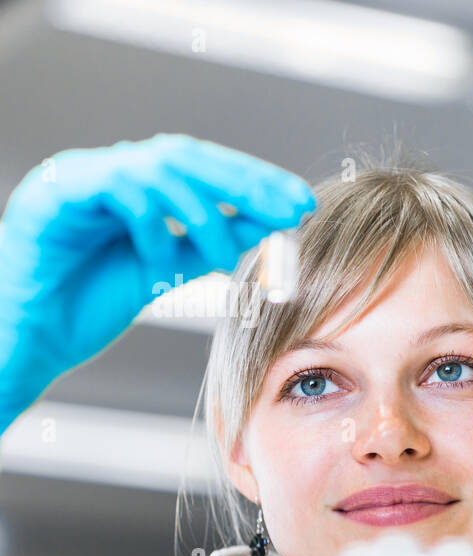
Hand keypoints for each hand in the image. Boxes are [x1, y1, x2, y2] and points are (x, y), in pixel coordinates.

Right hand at [0, 133, 315, 430]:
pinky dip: (152, 220)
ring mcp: (77, 177)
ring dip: (204, 210)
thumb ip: (212, 242)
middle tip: (289, 208)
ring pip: (157, 167)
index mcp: (135, 184)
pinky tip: (164, 260)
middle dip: (245, 182)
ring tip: (224, 254)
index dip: (254, 181)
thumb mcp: (169, 269)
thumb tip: (270, 222)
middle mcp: (106, 170)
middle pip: (187, 156)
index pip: (203, 167)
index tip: (300, 204)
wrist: (31, 340)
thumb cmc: (91, 306)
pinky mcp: (52, 194)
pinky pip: (115, 187)